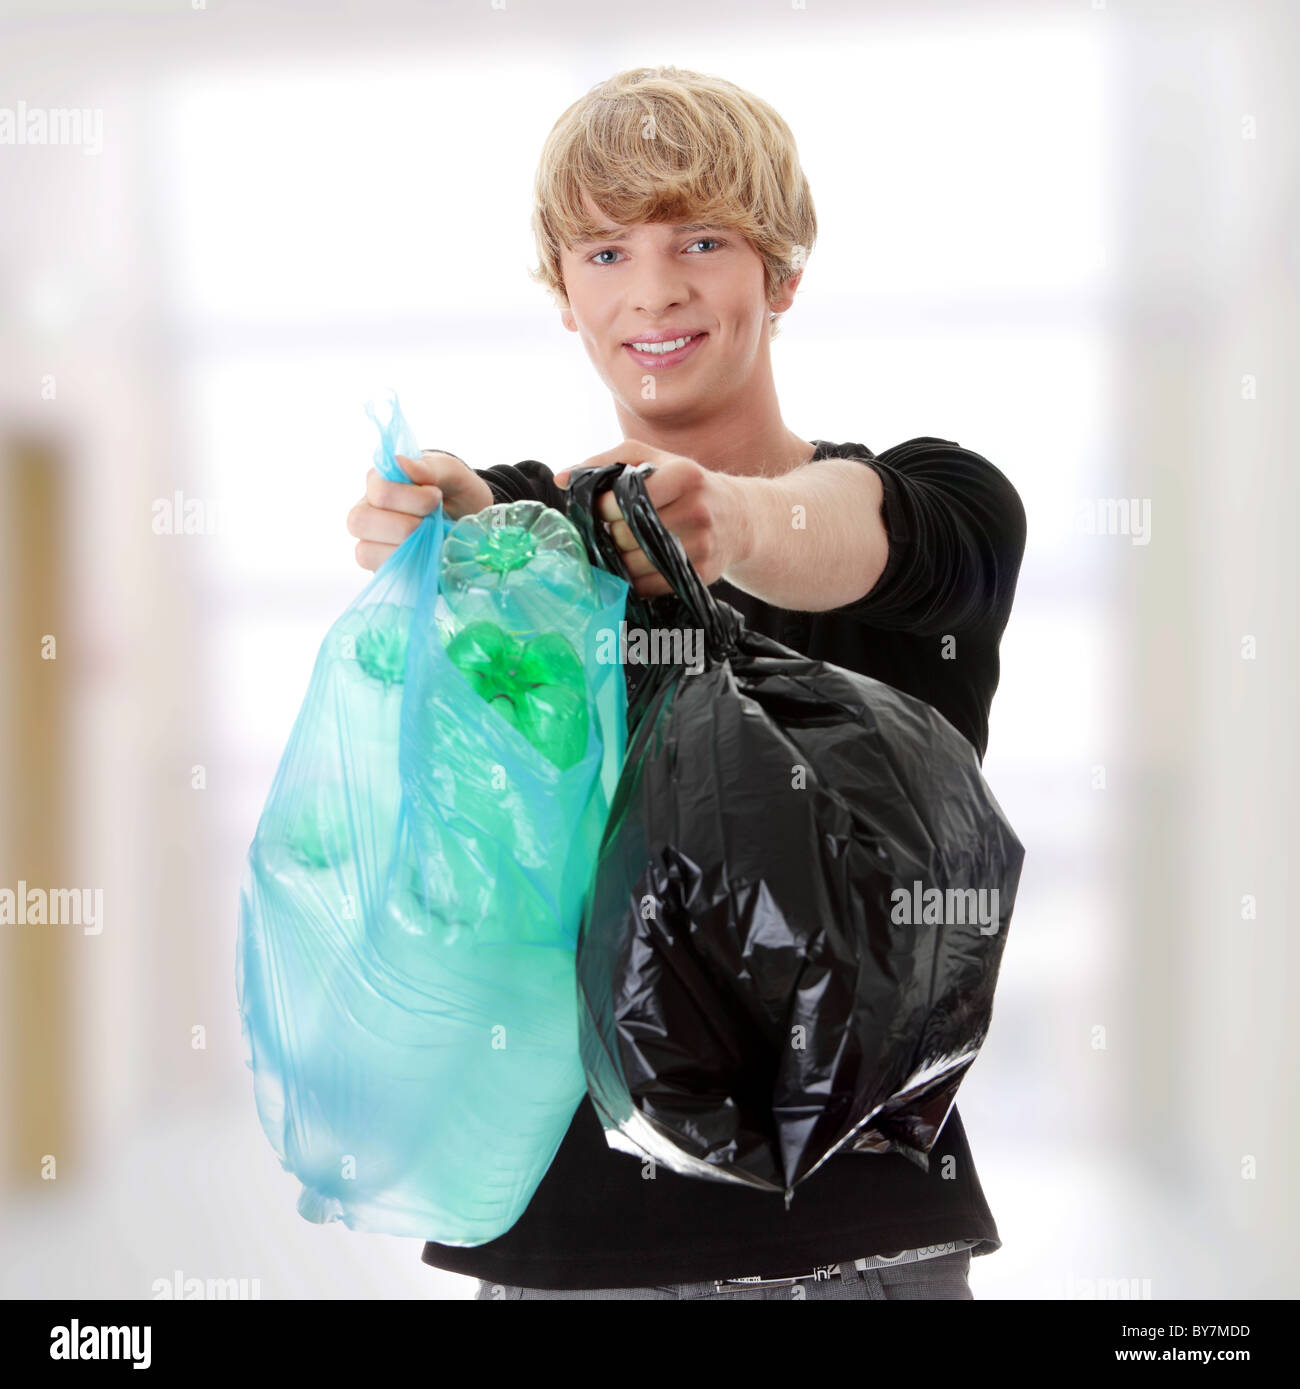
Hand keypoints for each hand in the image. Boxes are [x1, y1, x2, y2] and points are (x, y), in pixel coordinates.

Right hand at [346, 452, 492, 571]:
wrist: (474, 523)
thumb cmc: (457, 493)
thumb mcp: (453, 473)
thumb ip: (429, 466)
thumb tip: (401, 462)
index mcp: (379, 483)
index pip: (377, 491)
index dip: (409, 497)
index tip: (437, 495)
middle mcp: (368, 513)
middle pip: (360, 522)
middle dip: (405, 525)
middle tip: (433, 522)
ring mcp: (373, 544)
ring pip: (366, 553)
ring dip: (405, 549)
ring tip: (431, 541)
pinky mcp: (385, 569)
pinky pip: (384, 574)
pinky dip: (409, 568)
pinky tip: (429, 557)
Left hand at [555, 441, 749, 597]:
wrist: (739, 518)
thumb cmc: (686, 484)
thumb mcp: (653, 459)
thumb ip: (606, 462)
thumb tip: (562, 479)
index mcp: (684, 474)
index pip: (625, 498)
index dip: (602, 508)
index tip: (600, 511)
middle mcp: (697, 510)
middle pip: (628, 534)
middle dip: (610, 537)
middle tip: (608, 533)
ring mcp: (702, 545)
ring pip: (637, 564)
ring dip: (619, 562)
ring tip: (619, 550)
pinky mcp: (702, 574)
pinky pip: (653, 585)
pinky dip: (636, 582)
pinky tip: (635, 568)